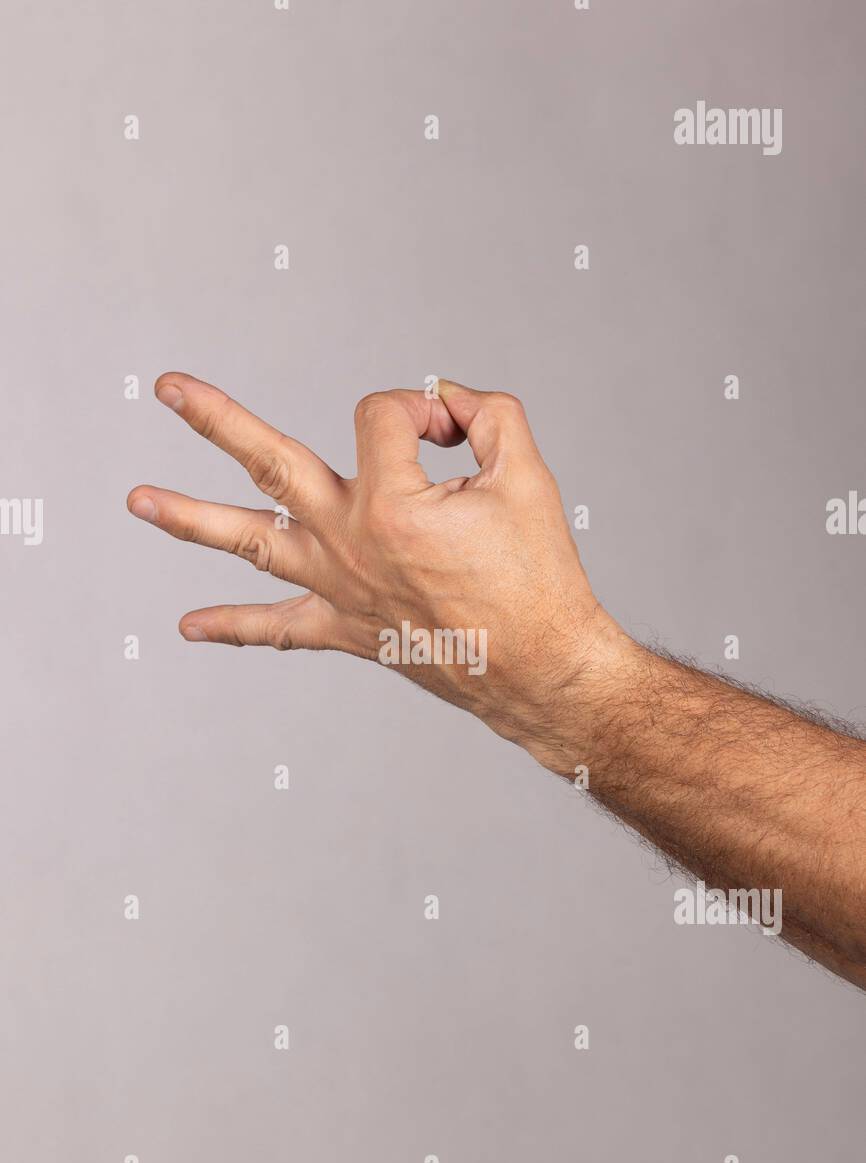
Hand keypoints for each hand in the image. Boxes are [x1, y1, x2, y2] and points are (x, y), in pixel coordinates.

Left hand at [128, 374, 625, 765]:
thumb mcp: (528, 475)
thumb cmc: (540, 579)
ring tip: (137, 501)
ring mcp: (338, 590)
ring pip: (252, 544)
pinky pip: (278, 629)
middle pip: (270, 463)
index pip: (384, 417)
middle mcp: (348, 544)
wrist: (542, 671)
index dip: (424, 410)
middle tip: (167, 388)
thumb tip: (445, 402)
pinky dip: (234, 626)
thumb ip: (487, 413)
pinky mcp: (345, 630)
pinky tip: (191, 627)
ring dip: (190, 521)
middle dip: (216, 419)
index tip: (457, 434)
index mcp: (392, 504)